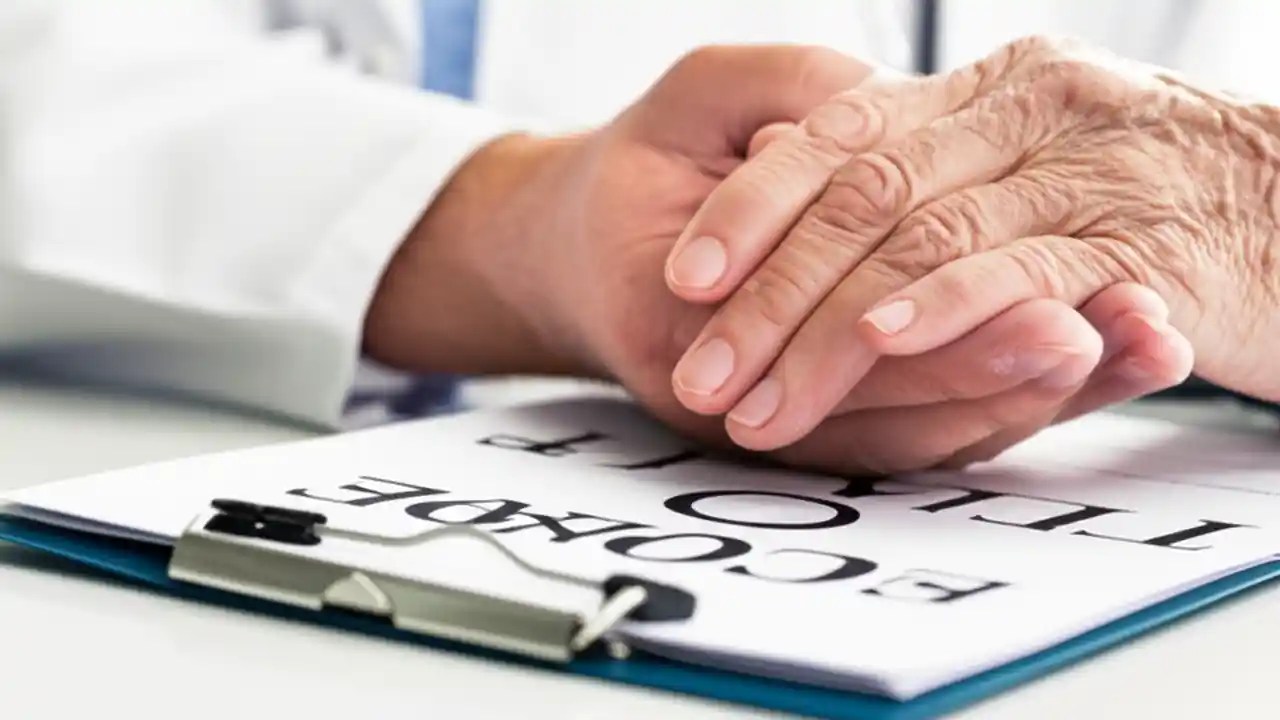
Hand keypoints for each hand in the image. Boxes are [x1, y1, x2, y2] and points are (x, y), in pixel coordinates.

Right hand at [364, 45, 1187, 473]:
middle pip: (882, 413)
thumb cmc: (637, 174)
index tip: (1050, 311)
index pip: (829, 343)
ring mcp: (763, 420)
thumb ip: (785, 95)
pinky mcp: (798, 418)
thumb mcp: (690, 102)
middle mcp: (725, 398)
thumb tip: (895, 106)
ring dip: (1010, 408)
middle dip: (1001, 381)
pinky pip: (897, 436)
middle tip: (1100, 346)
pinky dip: (982, 413)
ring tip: (1108, 367)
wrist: (577, 257)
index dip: (945, 333)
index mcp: (676, 323)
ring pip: (901, 439)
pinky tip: (1062, 379)